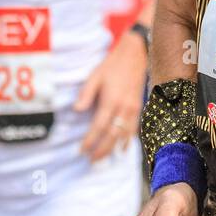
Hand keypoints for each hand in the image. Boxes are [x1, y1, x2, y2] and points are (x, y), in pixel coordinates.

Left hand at [75, 29, 147, 160]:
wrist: (135, 56)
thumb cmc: (112, 65)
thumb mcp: (95, 76)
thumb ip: (86, 94)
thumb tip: (77, 110)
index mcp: (111, 100)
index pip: (99, 126)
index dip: (90, 140)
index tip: (82, 150)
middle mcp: (124, 108)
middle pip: (112, 135)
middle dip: (102, 149)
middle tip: (92, 160)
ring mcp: (133, 109)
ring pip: (124, 135)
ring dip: (113, 148)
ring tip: (104, 158)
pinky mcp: (139, 108)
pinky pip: (133, 129)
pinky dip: (127, 141)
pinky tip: (122, 149)